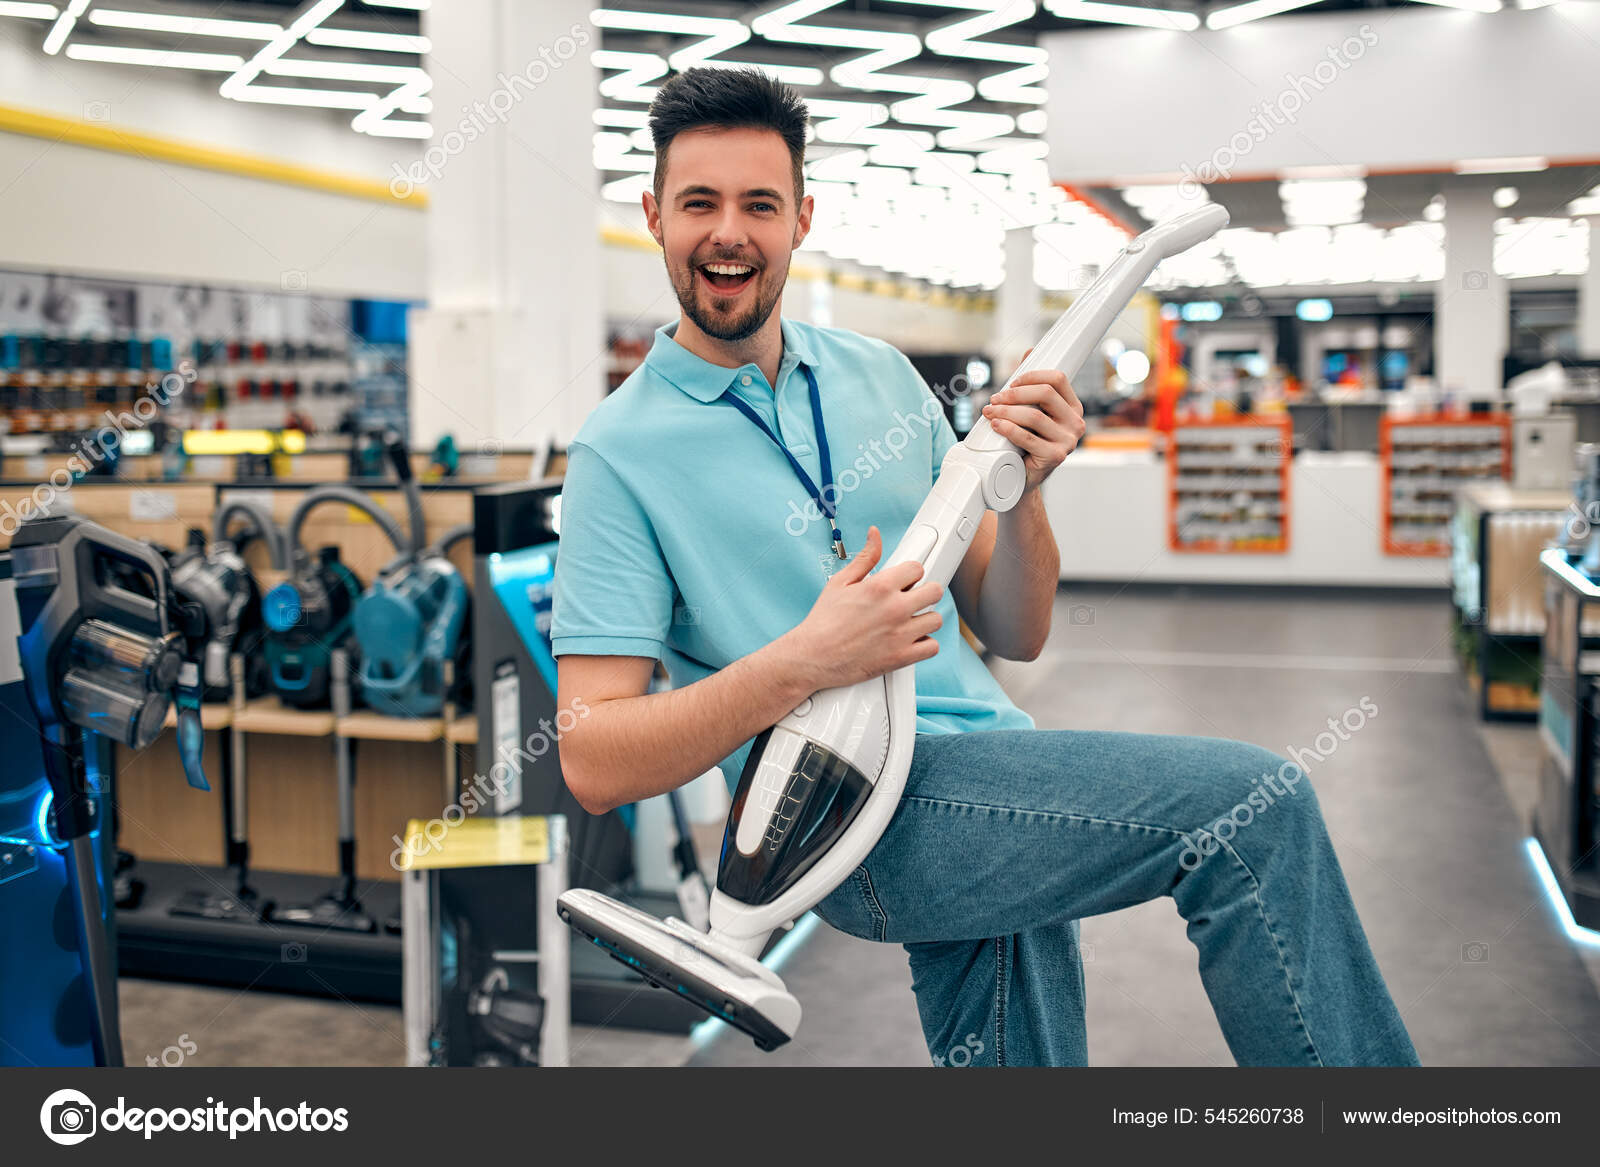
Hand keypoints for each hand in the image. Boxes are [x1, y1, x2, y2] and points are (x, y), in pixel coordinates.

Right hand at [779, 525, 942, 691]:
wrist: (812, 656)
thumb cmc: (823, 622)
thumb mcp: (840, 582)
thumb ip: (865, 558)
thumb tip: (875, 535)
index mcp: (880, 586)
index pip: (917, 568)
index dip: (911, 574)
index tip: (905, 582)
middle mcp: (894, 608)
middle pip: (934, 591)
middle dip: (924, 593)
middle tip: (912, 600)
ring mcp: (900, 634)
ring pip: (936, 619)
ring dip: (925, 619)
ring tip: (910, 621)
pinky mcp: (901, 657)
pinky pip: (932, 647)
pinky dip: (924, 645)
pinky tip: (911, 641)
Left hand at [981, 369, 1086, 490]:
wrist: (1022, 476)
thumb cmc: (1025, 442)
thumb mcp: (1030, 411)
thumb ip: (1032, 385)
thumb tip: (1030, 352)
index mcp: (1073, 408)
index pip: (1058, 379)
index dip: (1032, 376)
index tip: (1011, 384)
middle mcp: (1076, 423)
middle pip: (1046, 394)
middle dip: (1015, 394)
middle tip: (995, 399)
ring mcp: (1068, 441)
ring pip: (1034, 416)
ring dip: (1006, 411)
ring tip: (989, 412)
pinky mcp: (1055, 457)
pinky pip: (1027, 437)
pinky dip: (1007, 429)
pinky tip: (995, 425)